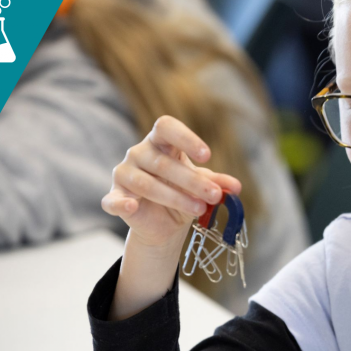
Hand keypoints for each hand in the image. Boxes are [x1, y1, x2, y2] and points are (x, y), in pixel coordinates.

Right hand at [101, 115, 241, 248]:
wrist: (164, 223)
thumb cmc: (184, 193)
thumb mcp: (203, 185)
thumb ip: (218, 182)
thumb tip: (236, 187)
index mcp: (160, 143)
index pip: (166, 127)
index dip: (185, 138)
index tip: (207, 156)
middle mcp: (139, 153)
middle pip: (163, 163)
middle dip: (192, 181)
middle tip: (215, 196)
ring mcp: (124, 174)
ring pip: (146, 184)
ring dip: (175, 198)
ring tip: (200, 209)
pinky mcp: (115, 197)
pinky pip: (114, 200)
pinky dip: (121, 203)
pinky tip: (132, 207)